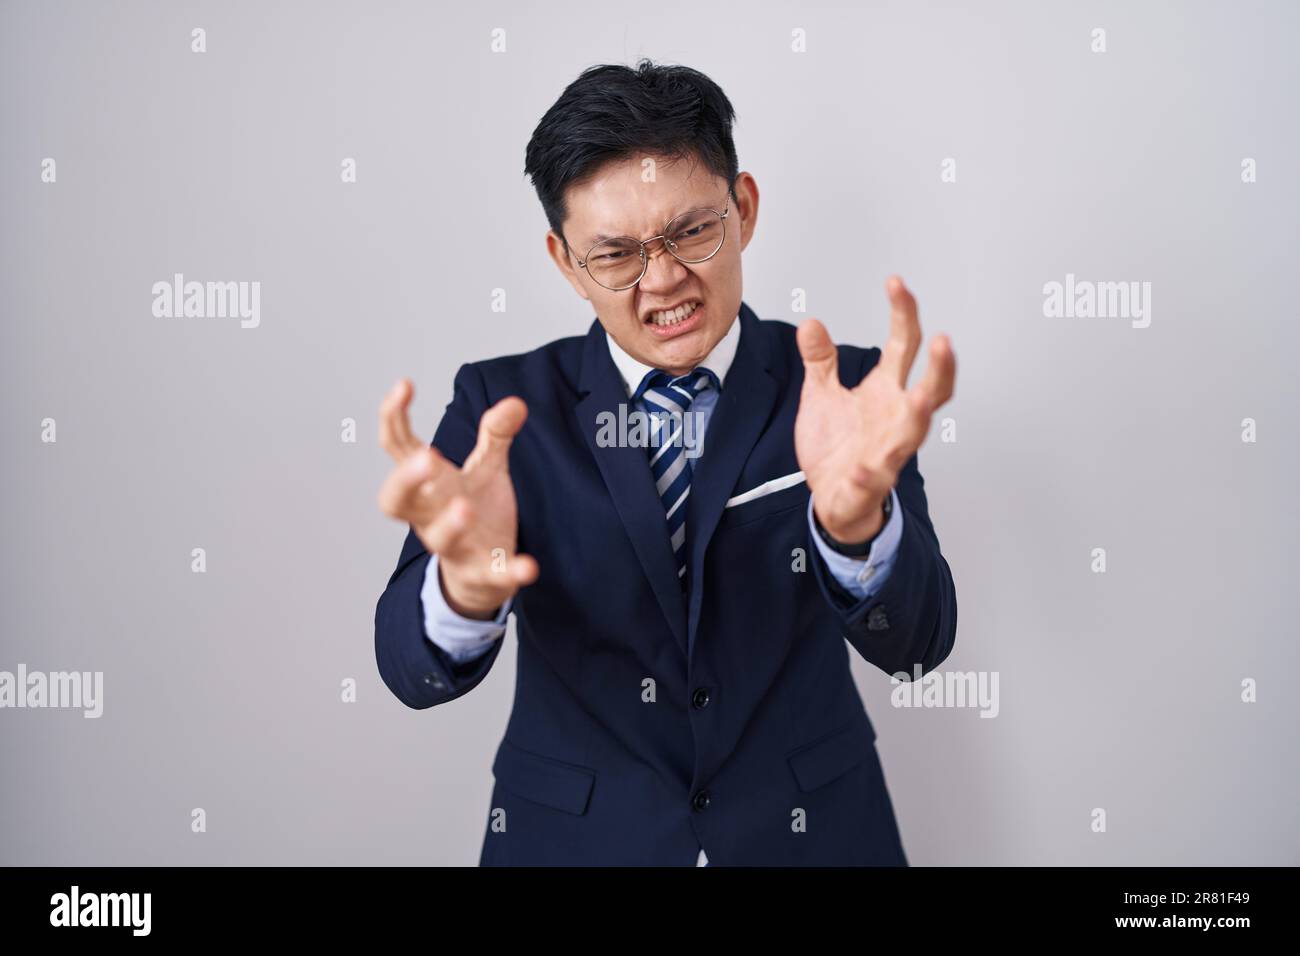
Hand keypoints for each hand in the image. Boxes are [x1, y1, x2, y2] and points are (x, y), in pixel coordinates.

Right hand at [377, 379, 537, 618]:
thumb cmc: (474, 510)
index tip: (405, 384)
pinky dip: (509, 572)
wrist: (481, 574)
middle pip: (396, 500)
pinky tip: (529, 566)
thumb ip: (495, 435)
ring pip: (438, 538)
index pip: (397, 448)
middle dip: (406, 479)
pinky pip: (490, 575)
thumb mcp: (485, 469)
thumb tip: (515, 402)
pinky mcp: (481, 573)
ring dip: (449, 523)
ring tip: (465, 506)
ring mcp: (453, 547)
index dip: (393, 417)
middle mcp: (429, 515)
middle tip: (424, 457)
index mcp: (427, 485)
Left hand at [794, 275, 956, 543]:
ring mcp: (888, 450)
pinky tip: (865, 468)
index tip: (896, 282)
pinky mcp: (871, 482)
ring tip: (924, 396)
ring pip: (915, 431)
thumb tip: (811, 323)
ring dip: (921, 413)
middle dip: (940, 365)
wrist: (832, 499)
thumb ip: (821, 362)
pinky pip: (875, 477)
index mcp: (885, 391)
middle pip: (932, 387)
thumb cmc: (837, 447)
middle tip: (944, 340)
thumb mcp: (822, 396)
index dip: (904, 313)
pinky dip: (871, 473)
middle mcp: (896, 417)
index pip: (904, 345)